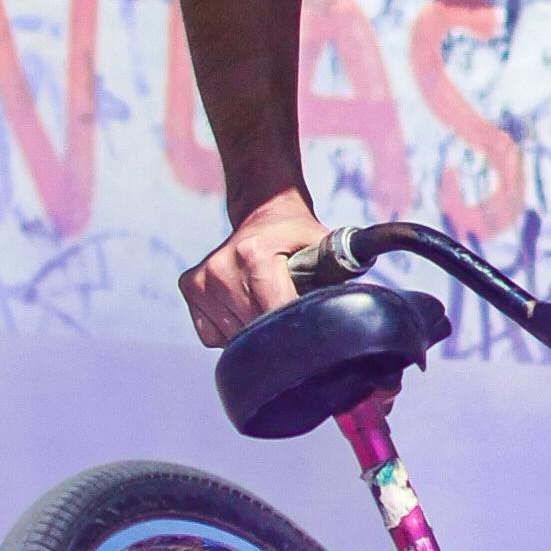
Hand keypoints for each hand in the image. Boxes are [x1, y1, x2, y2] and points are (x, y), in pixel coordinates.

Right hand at [180, 191, 327, 346]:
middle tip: (292, 321)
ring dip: (254, 333)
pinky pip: (214, 335)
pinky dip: (231, 331)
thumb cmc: (298, 233)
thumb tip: (359, 310)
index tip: (311, 340)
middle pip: (255, 329)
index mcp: (254, 256)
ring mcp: (202, 280)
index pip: (277, 313)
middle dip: (277, 333)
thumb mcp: (323, 245)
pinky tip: (245, 307)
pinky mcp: (190, 288)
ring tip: (267, 306)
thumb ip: (340, 273)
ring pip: (234, 337)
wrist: (263, 210)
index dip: (297, 331)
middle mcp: (221, 268)